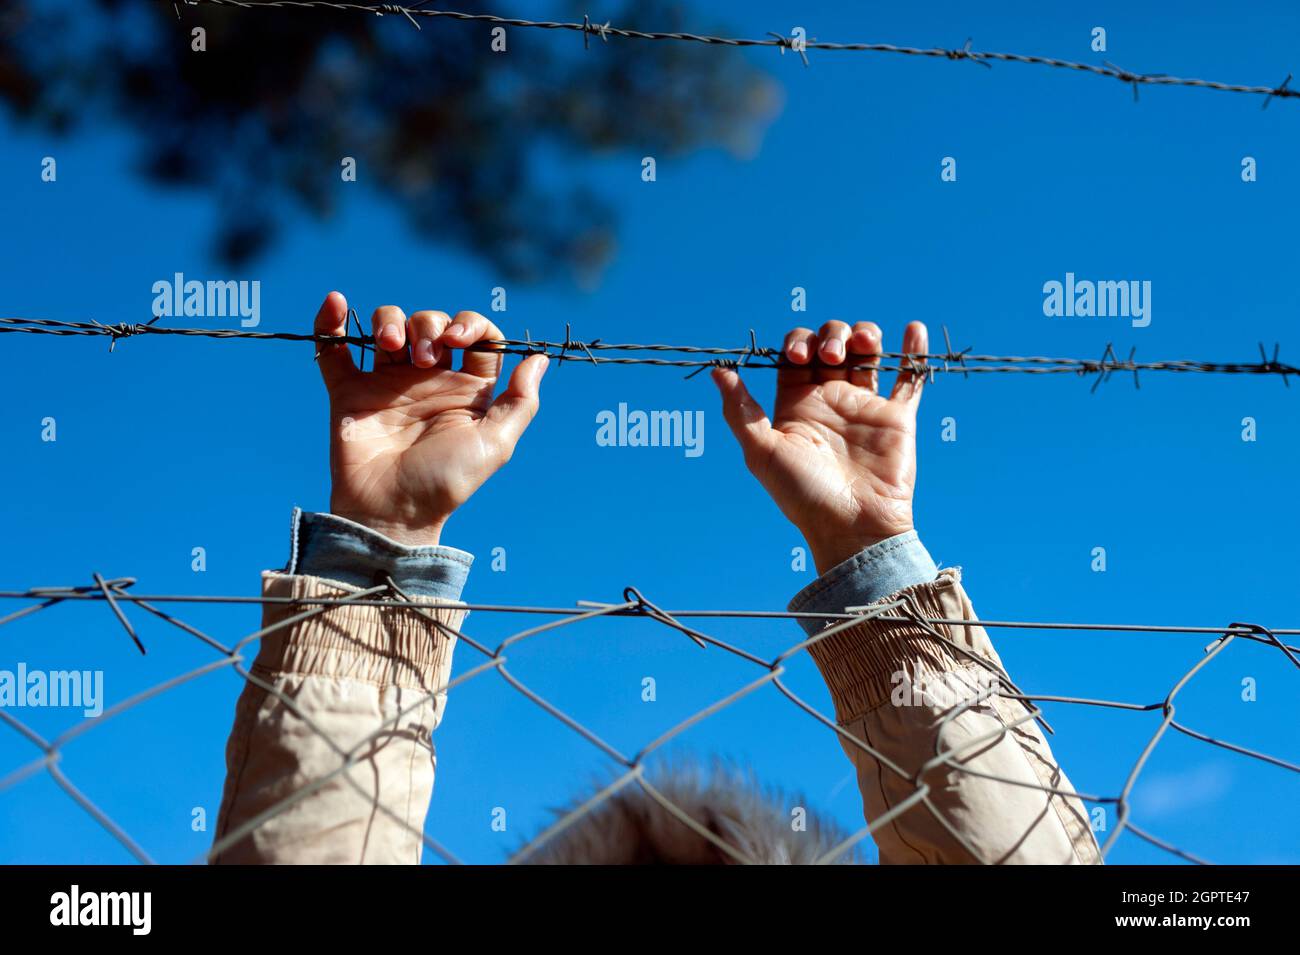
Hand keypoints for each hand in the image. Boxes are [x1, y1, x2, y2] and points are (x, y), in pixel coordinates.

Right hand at [313, 291, 548, 545]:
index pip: (476, 336)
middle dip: (429, 324)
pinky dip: (331, 322)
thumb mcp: (495, 443)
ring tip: (390, 346)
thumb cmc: (445, 482)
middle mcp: (428, 380)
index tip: (458, 339)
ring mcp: (387, 383)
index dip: (471, 324)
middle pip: (432, 322)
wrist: (391, 511)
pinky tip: (336, 303)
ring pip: (389, 325)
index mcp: (467, 389)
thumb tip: (540, 358)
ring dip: (389, 320)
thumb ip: (520, 401)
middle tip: (424, 359)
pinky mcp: (349, 391)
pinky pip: (335, 348)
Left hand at [712, 320, 927, 574]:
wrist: (853, 527)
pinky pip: (910, 379)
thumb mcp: (762, 453)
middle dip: (832, 336)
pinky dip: (913, 352)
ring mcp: (866, 407)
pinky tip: (912, 329)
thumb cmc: (803, 495)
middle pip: (833, 344)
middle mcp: (831, 400)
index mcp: (797, 405)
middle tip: (831, 356)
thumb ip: (740, 410)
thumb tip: (718, 371)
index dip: (797, 342)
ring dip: (867, 336)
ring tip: (865, 343)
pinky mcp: (898, 418)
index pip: (796, 354)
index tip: (799, 356)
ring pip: (868, 353)